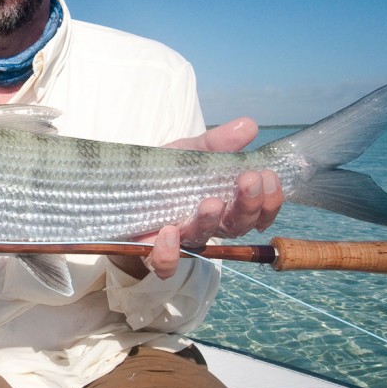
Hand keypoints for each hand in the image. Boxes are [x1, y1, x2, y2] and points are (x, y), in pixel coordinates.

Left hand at [111, 117, 282, 279]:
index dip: (268, 199)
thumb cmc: (162, 175)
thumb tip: (249, 125)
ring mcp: (180, 240)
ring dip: (210, 221)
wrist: (117, 193)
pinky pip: (164, 263)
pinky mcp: (152, 252)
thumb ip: (217, 143)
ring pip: (202, 241)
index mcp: (222, 205)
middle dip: (248, 206)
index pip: (256, 212)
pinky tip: (168, 232)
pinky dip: (169, 252)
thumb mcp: (188, 152)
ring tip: (211, 203)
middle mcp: (206, 226)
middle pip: (236, 227)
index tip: (268, 175)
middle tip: (249, 181)